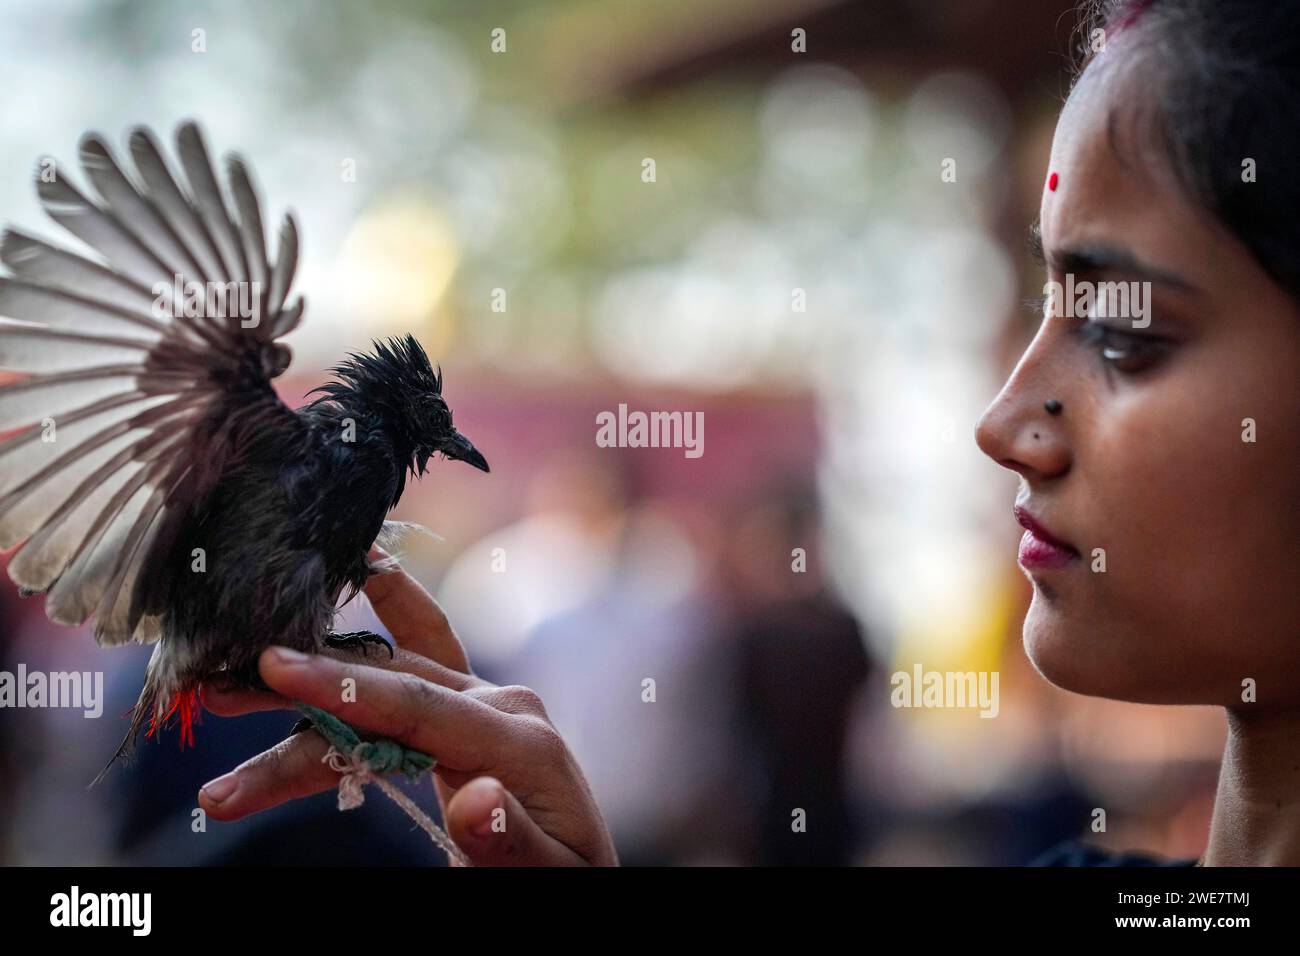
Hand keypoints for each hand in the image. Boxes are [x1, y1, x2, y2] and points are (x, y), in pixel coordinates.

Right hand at [197, 549, 618, 865]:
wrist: (582, 874)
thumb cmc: (566, 882)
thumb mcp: (549, 877)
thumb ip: (510, 842)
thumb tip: (475, 798)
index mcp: (520, 737)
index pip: (420, 704)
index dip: (344, 687)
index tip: (274, 666)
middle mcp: (497, 706)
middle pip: (386, 688)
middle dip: (299, 690)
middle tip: (216, 689)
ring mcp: (478, 707)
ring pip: (378, 689)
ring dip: (302, 698)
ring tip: (220, 700)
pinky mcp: (459, 719)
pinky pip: (403, 679)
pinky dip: (349, 678)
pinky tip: (317, 635)